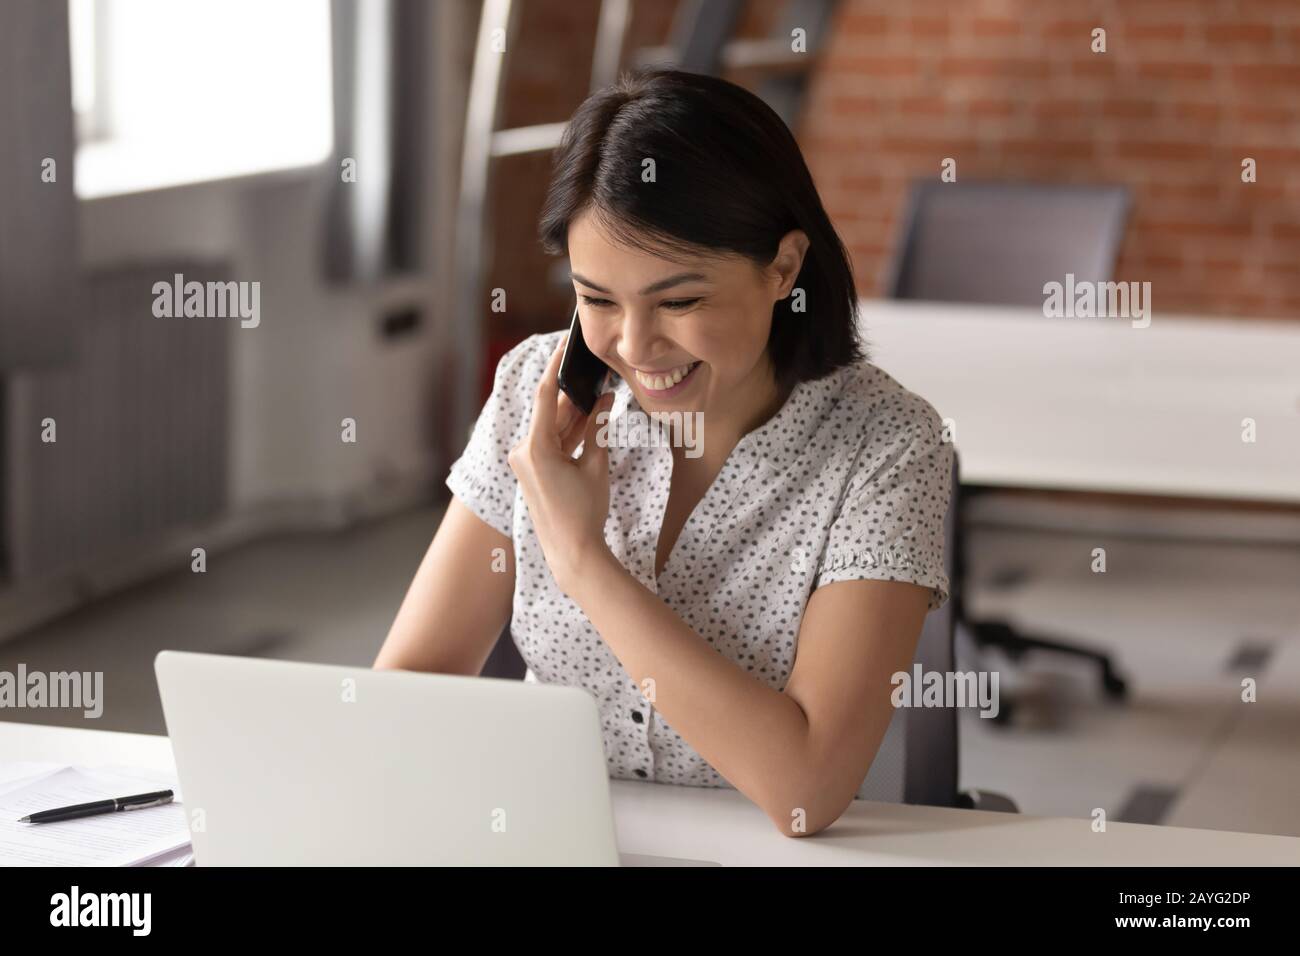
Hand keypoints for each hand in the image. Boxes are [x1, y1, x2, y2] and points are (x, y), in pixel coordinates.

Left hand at [507, 335, 616, 597]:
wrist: (571, 551)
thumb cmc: (584, 512)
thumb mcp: (595, 466)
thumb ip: (597, 429)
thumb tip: (604, 400)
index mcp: (535, 447)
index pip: (545, 395)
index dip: (556, 367)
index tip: (564, 346)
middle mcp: (523, 451)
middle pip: (549, 411)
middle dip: (573, 393)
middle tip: (595, 373)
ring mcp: (525, 462)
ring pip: (551, 427)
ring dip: (573, 414)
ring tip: (598, 394)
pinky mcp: (532, 471)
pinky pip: (550, 443)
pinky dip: (568, 432)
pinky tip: (588, 419)